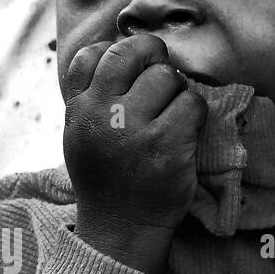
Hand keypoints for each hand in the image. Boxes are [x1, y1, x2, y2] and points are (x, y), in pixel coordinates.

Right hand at [63, 34, 207, 273]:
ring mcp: (133, 129)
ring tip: (171, 117)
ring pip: (168, 77)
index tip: (133, 71)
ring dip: (178, 92)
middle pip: (132, 52)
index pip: (91, 54)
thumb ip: (96, 95)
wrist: (122, 227)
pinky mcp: (166, 144)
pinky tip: (185, 133)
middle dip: (154, 56)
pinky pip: (193, 104)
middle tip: (163, 79)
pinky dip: (196, 115)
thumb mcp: (83, 133)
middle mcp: (101, 115)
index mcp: (78, 109)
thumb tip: (125, 47)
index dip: (119, 52)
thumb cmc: (110, 175)